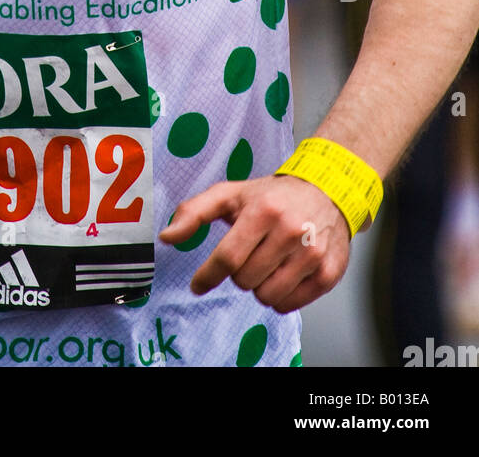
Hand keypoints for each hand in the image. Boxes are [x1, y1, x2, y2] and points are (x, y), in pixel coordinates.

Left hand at [159, 173, 351, 312]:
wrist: (327, 191)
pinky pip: (290, 305)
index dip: (207, 276)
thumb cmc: (271, 196)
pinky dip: (280, 297)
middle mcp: (290, 231)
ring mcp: (312, 254)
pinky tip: (284, 274)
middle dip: (239, 273)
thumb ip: (194, 212)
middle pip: (245, 280)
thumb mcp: (230, 194)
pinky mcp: (329, 273)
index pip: (228, 257)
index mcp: (263, 210)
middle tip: (250, 255)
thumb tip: (166, 236)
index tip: (197, 285)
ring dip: (259, 287)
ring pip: (267, 296)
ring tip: (267, 264)